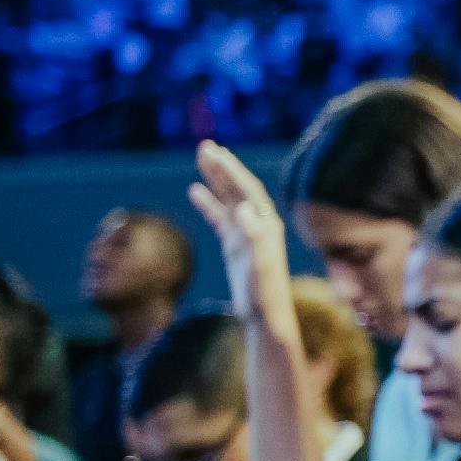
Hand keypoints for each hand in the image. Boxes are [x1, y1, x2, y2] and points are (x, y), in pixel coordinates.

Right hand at [187, 140, 298, 332]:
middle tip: (204, 145)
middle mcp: (258, 223)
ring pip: (228, 198)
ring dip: (216, 178)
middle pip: (238, 187)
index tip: (215, 153)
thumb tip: (242, 208)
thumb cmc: (264, 292)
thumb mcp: (259, 263)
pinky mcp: (236, 244)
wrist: (265, 315)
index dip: (232, 170)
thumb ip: (253, 236)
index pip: (248, 189)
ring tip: (201, 157)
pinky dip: (209, 202)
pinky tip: (195, 190)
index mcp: (266, 223)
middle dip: (222, 167)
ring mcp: (246, 233)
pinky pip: (220, 216)